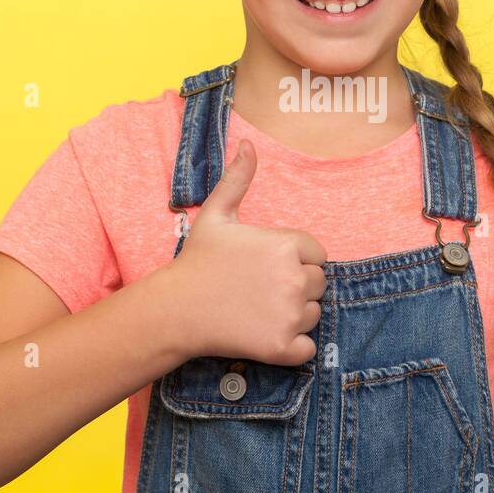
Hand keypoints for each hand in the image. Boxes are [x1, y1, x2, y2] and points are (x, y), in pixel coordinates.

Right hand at [164, 138, 326, 365]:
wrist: (175, 310)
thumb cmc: (197, 262)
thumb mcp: (217, 214)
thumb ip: (238, 179)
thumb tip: (249, 144)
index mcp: (286, 245)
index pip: (318, 254)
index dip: (296, 260)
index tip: (267, 267)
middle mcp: (294, 278)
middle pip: (318, 284)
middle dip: (297, 287)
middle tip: (261, 290)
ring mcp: (290, 315)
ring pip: (313, 314)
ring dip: (295, 315)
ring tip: (259, 310)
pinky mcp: (283, 347)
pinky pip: (308, 348)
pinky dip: (293, 346)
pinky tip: (266, 334)